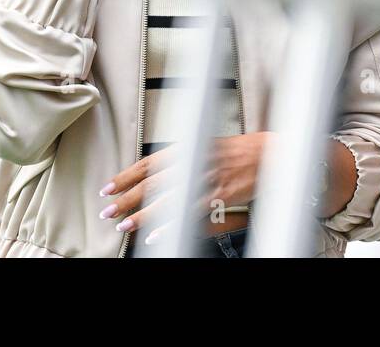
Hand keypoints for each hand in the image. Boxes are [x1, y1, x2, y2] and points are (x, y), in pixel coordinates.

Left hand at [97, 133, 269, 234]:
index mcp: (189, 146)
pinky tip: (155, 234)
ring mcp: (206, 177)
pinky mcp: (219, 194)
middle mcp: (194, 159)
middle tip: (108, 211)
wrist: (271, 153)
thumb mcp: (208, 145)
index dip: (126, 175)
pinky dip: (170, 224)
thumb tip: (157, 171)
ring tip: (124, 226)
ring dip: (142, 214)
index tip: (108, 187)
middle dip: (126, 197)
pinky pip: (188, 212)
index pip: (149, 162)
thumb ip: (184, 157)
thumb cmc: (241, 151)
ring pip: (166, 199)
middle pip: (152, 182)